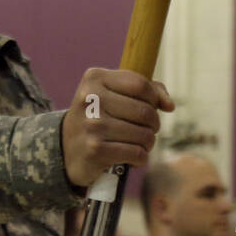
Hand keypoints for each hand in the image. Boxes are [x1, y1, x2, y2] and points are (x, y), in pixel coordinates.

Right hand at [61, 68, 174, 188]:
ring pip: (144, 134)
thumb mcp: (116, 94)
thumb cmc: (100, 116)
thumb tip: (170, 105)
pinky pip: (136, 153)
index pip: (141, 84)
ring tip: (141, 143)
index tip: (153, 107)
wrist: (66, 149)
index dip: (154, 98)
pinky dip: (141, 158)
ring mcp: (92, 124)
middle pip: (145, 111)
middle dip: (154, 124)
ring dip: (149, 142)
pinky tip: (134, 157)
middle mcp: (91, 98)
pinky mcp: (95, 149)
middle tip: (148, 129)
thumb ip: (147, 90)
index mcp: (95, 78)